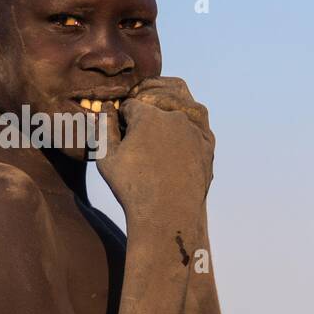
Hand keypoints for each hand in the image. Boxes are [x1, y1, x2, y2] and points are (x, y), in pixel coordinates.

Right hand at [96, 79, 212, 224]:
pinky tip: (175, 142)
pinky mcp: (208, 144)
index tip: (120, 127)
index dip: (123, 115)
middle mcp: (175, 116)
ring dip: (169, 111)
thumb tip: (105, 107)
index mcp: (148, 115)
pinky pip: (197, 127)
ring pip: (182, 107)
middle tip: (140, 121)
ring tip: (158, 128)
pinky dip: (186, 128)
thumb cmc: (132, 187)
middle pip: (158, 99)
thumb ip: (105, 127)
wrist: (169, 214)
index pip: (131, 105)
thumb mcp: (107, 158)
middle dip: (147, 104)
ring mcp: (195, 129)